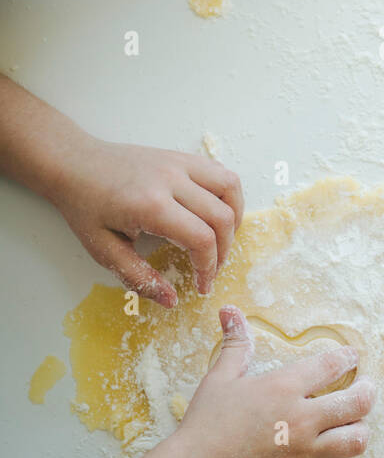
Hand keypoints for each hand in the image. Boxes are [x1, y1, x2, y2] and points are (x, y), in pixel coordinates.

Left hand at [49, 135, 243, 305]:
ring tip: (222, 240)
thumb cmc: (85, 206)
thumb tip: (171, 301)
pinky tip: (217, 213)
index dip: (208, 268)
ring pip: (230, 188)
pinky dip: (228, 195)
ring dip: (234, 218)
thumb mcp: (104, 250)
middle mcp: (172, 180)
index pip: (202, 239)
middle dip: (223, 251)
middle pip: (222, 217)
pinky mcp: (182, 156)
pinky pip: (220, 173)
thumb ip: (138, 278)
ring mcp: (179, 163)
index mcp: (151, 205)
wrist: (75, 164)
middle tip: (210, 269)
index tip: (201, 285)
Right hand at [176, 306, 374, 457]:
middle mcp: (301, 419)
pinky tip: (332, 455)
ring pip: (356, 440)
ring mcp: (304, 452)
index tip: (352, 357)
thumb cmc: (205, 425)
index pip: (331, 365)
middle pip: (357, 403)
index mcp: (284, 388)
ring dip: (359, 430)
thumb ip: (236, 345)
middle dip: (368, 392)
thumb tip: (230, 311)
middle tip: (367, 388)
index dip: (347, 357)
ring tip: (355, 424)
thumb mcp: (220, 378)